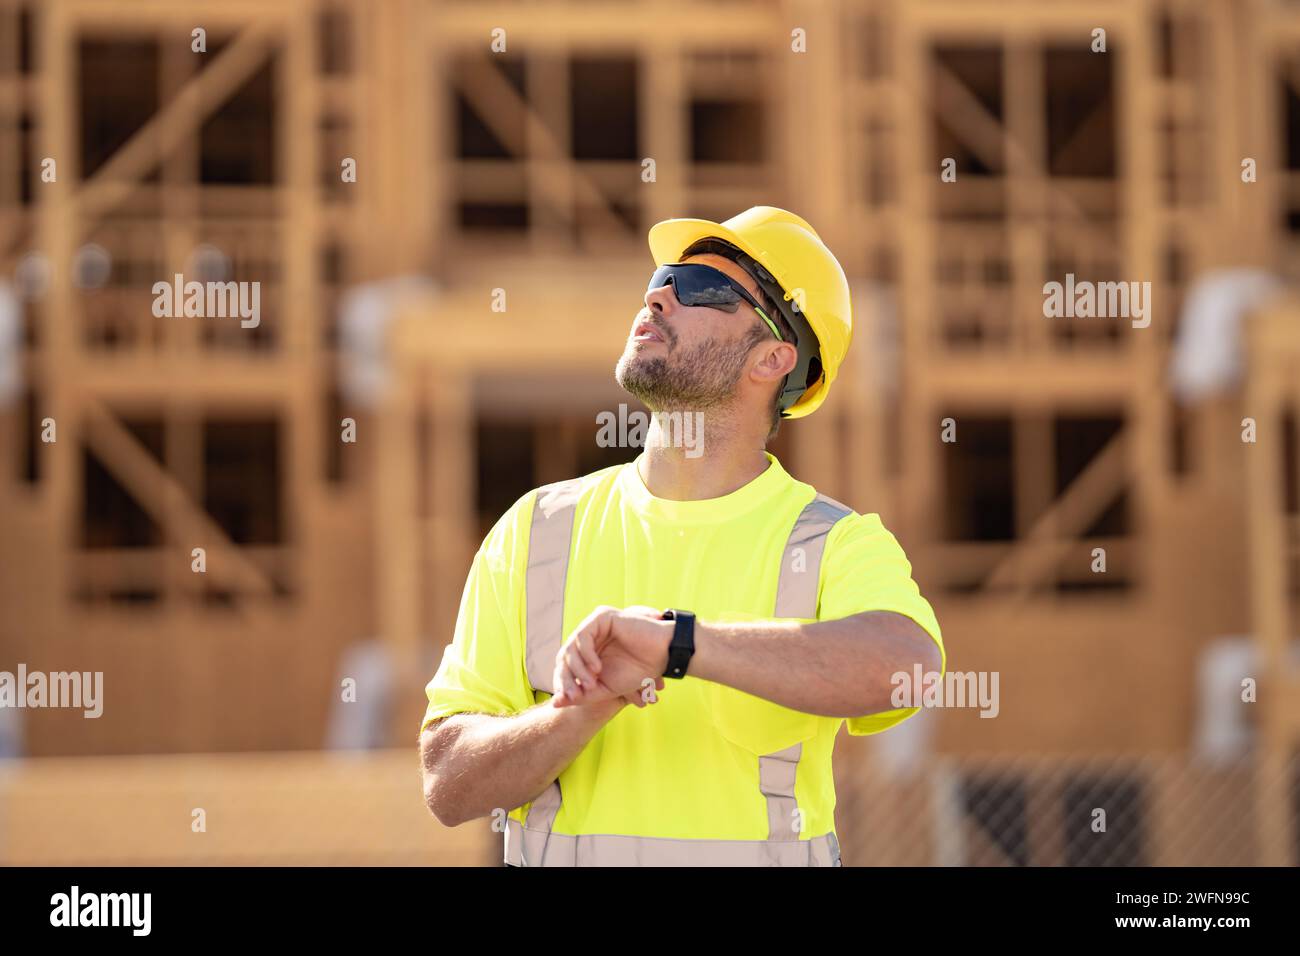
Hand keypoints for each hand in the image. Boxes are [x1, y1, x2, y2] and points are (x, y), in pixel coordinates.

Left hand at [551, 605, 671, 708]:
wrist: (663, 657)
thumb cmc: (637, 672)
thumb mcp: (606, 689)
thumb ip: (582, 695)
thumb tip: (555, 703)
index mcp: (588, 653)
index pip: (564, 667)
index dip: (562, 683)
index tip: (566, 700)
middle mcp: (588, 638)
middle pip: (563, 657)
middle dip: (566, 678)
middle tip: (574, 695)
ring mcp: (594, 626)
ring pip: (570, 647)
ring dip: (577, 669)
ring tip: (590, 683)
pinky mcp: (602, 617)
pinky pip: (583, 636)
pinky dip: (586, 655)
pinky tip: (597, 668)